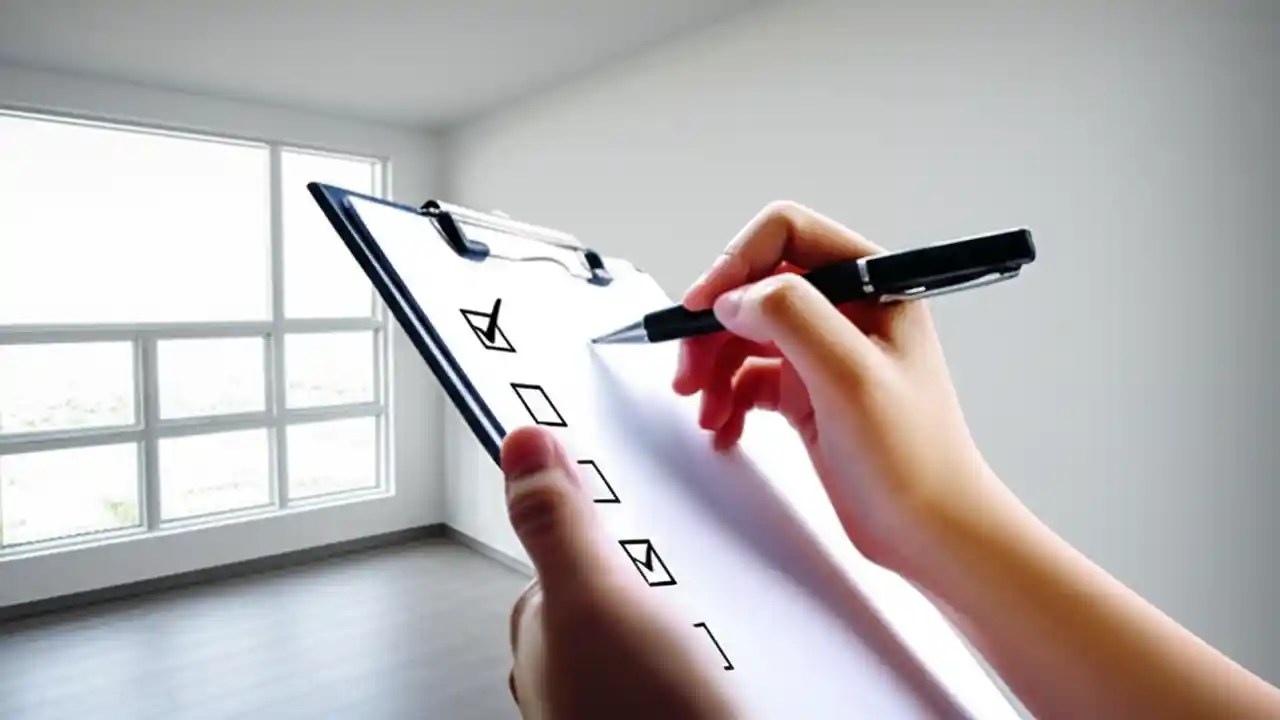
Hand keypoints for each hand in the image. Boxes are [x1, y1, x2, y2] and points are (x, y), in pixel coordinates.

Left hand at [502, 427, 737, 719]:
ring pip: (658, 613)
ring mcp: (620, 693)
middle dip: (657, 559)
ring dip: (693, 603)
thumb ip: (556, 524)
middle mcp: (572, 667)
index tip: (627, 476)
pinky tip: (729, 651)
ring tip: (715, 615)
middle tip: (690, 566)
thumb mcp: (594, 600)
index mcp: (540, 630)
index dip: (595, 502)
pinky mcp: (668, 707)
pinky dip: (713, 641)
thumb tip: (520, 445)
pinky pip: (689, 652)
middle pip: (616, 574)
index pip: (561, 537)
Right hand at [674, 201, 1008, 573]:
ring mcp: (825, 352)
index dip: (736, 263)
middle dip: (714, 330)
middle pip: (754, 288)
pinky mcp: (809, 392)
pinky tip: (725, 430)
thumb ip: (792, 317)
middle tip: (689, 374)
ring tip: (706, 412)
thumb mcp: (851, 376)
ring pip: (744, 335)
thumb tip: (735, 296)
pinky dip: (728, 400)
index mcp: (872, 283)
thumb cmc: (914, 458)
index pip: (786, 234)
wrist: (930, 532)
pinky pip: (749, 379)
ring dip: (714, 369)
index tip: (702, 306)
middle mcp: (847, 309)